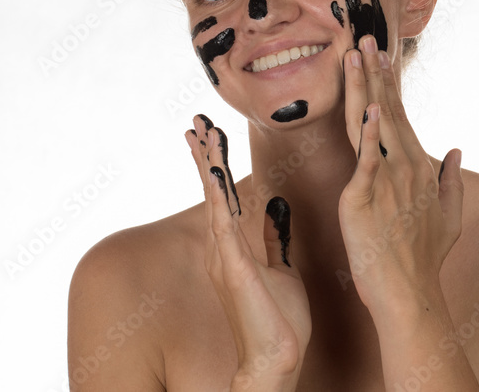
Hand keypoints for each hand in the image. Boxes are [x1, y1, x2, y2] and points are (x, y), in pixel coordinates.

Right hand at [186, 114, 310, 388]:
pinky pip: (223, 221)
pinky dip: (218, 193)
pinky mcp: (233, 266)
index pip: (222, 195)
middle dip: (204, 154)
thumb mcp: (282, 268)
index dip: (215, 164)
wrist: (278, 358)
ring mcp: (224, 255)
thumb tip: (276, 206)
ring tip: (200, 132)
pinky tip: (212, 169)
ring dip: (208, 163)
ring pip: (214, 198)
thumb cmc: (279, 321)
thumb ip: (275, 238)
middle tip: (196, 121)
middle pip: (211, 190)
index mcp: (234, 247)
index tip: (208, 134)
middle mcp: (222, 247)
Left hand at [337, 36, 464, 318]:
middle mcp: (405, 165)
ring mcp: (387, 179)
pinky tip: (367, 108)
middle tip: (364, 36)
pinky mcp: (366, 197)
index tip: (379, 54)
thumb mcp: (447, 215)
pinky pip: (366, 159)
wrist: (409, 293)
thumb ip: (451, 179)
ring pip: (373, 123)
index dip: (387, 82)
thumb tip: (456, 149)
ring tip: (355, 55)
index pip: (398, 114)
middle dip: (374, 71)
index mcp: (417, 165)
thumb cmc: (423, 258)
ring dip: (364, 86)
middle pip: (386, 108)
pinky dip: (368, 133)